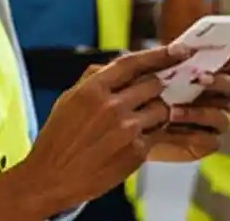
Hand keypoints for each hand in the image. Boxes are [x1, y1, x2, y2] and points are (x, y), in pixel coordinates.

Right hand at [5, 44, 193, 215]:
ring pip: (161, 109)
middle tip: (150, 94)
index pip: (133, 62)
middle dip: (155, 87)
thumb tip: (117, 65)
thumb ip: (94, 79)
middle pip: (153, 84)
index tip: (178, 50)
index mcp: (93, 89)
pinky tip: (135, 138)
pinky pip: (157, 133)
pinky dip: (151, 133)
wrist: (51, 178)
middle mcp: (112, 106)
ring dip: (157, 111)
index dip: (160, 54)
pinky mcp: (136, 152)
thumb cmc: (58, 138)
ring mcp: (127, 130)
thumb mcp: (69, 99)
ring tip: (141, 119)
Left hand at [147, 48, 229, 162]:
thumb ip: (165, 57)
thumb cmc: (139, 88)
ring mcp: (214, 119)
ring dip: (200, 112)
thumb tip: (180, 48)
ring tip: (172, 110)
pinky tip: (172, 123)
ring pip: (223, 116)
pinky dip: (192, 132)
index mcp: (212, 70)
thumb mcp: (147, 68)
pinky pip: (211, 140)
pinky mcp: (205, 142)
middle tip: (201, 77)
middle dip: (219, 81)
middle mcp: (219, 95)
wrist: (123, 122)